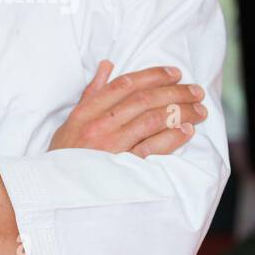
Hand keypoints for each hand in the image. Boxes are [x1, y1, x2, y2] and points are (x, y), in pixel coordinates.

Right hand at [48, 60, 207, 157]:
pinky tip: (186, 131)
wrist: (56, 189)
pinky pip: (152, 148)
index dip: (153, 75)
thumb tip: (108, 65)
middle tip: (196, 91)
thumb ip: (92, 92)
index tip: (175, 73)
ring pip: (152, 120)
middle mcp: (100, 125)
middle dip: (174, 92)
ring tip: (199, 110)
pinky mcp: (122, 168)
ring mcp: (112, 146)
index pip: (125, 84)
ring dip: (179, 112)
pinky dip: (172, 138)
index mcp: (88, 111)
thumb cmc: (65, 154)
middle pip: (144, 99)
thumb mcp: (72, 120)